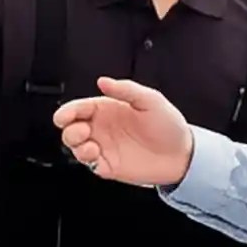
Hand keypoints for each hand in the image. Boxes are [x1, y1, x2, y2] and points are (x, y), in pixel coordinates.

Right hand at [52, 77, 194, 186]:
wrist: (182, 154)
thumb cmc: (169, 126)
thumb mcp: (150, 100)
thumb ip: (126, 89)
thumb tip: (103, 81)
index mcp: (108, 109)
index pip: (79, 108)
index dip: (67, 111)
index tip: (63, 116)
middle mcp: (102, 128)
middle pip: (71, 128)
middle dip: (69, 129)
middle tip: (82, 129)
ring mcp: (104, 147)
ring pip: (75, 146)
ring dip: (76, 144)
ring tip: (90, 144)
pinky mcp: (108, 166)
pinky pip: (88, 164)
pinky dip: (86, 160)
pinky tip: (96, 154)